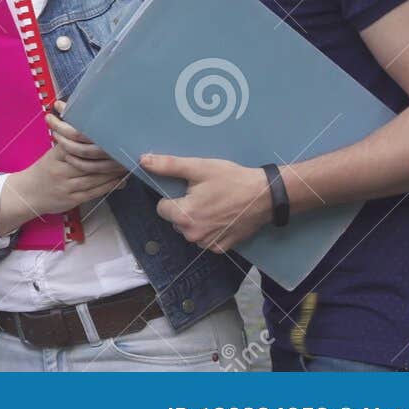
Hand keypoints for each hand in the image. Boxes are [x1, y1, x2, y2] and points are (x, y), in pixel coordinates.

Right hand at [0, 110, 125, 234]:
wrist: (26, 194)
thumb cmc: (44, 171)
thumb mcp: (52, 154)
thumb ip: (68, 145)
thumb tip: (91, 133)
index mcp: (55, 155)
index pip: (77, 146)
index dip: (95, 144)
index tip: (111, 139)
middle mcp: (60, 170)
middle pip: (88, 163)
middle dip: (108, 158)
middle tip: (124, 153)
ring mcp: (66, 186)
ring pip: (93, 178)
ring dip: (111, 173)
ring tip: (125, 166)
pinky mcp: (71, 199)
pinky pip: (93, 192)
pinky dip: (108, 187)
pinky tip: (119, 182)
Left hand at [140, 153, 270, 252]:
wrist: (266, 196)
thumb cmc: (231, 180)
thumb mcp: (199, 167)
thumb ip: (168, 165)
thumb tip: (143, 161)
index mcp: (183, 216)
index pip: (162, 207)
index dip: (174, 197)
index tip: (190, 190)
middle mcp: (193, 235)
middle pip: (176, 220)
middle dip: (185, 208)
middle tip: (205, 195)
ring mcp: (207, 244)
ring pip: (190, 230)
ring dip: (197, 220)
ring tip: (215, 205)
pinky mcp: (221, 248)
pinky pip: (206, 239)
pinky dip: (211, 230)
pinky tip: (222, 217)